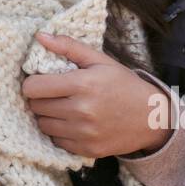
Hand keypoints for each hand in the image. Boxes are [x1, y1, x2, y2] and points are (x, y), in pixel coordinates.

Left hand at [22, 33, 172, 157]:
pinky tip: (71, 122)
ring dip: (47, 116)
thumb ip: (69, 47)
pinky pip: (57, 140)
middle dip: (39, 98)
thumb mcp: (100, 60)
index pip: (34, 88)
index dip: (31, 83)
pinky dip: (59, 131)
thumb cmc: (124, 84)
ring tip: (61, 106)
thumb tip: (40, 36)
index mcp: (82, 84)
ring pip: (43, 125)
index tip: (40, 81)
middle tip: (52, 93)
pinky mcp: (87, 149)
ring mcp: (84, 133)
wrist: (152, 118)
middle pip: (36, 106)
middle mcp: (81, 110)